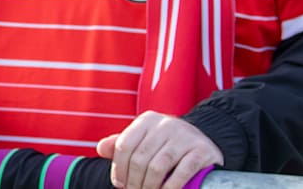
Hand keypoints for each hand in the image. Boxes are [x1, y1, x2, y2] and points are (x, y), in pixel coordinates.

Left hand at [97, 111, 223, 188]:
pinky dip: (171, 187)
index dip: (118, 168)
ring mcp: (185, 136)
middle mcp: (165, 124)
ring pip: (158, 166)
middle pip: (140, 158)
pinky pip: (182, 172)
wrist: (202, 141)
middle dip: (134, 182)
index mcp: (146, 120)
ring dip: (150, 186)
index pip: (124, 145)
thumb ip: (121, 144)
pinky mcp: (202, 150)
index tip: (120, 184)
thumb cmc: (165, 144)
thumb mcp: (143, 139)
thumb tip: (100, 149)